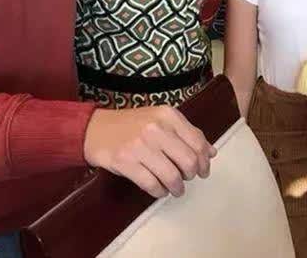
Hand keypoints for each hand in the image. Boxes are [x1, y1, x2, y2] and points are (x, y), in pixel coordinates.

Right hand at [83, 105, 216, 197]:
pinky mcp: (125, 162)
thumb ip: (187, 134)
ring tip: (175, 189)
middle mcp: (156, 128)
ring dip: (177, 187)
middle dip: (191, 175)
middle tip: (187, 179)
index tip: (203, 170)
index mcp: (168, 115)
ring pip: (172, 175)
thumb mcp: (161, 121)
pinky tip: (159, 191)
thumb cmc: (132, 125)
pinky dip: (159, 192)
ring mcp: (140, 145)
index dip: (204, 160)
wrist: (94, 129)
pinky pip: (151, 184)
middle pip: (188, 161)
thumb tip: (211, 153)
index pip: (198, 141)